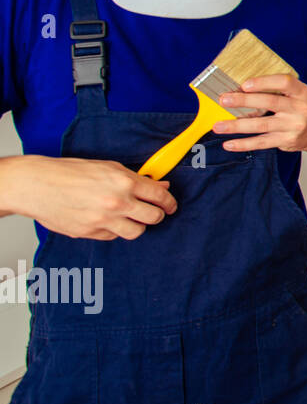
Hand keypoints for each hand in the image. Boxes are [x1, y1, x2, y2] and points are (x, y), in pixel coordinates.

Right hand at [0, 155, 176, 239]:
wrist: (38, 185)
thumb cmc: (70, 172)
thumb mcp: (108, 167)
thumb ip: (137, 178)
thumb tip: (160, 186)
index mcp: (124, 182)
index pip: (160, 197)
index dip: (170, 203)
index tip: (171, 206)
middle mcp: (117, 203)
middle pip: (154, 217)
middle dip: (157, 215)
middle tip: (154, 212)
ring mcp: (103, 221)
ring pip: (136, 232)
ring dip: (137, 225)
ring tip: (130, 217)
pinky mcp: (90, 233)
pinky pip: (113, 236)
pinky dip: (114, 229)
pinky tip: (106, 219)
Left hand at [212, 74, 306, 153]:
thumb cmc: (300, 108)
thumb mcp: (296, 94)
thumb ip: (276, 90)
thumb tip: (240, 88)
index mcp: (301, 92)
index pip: (285, 83)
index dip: (264, 82)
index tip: (245, 84)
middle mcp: (300, 109)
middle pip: (270, 103)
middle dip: (244, 101)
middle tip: (224, 100)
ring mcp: (293, 126)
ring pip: (262, 125)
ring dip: (237, 126)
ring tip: (219, 126)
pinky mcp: (286, 141)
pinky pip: (262, 143)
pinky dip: (244, 144)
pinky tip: (229, 144)